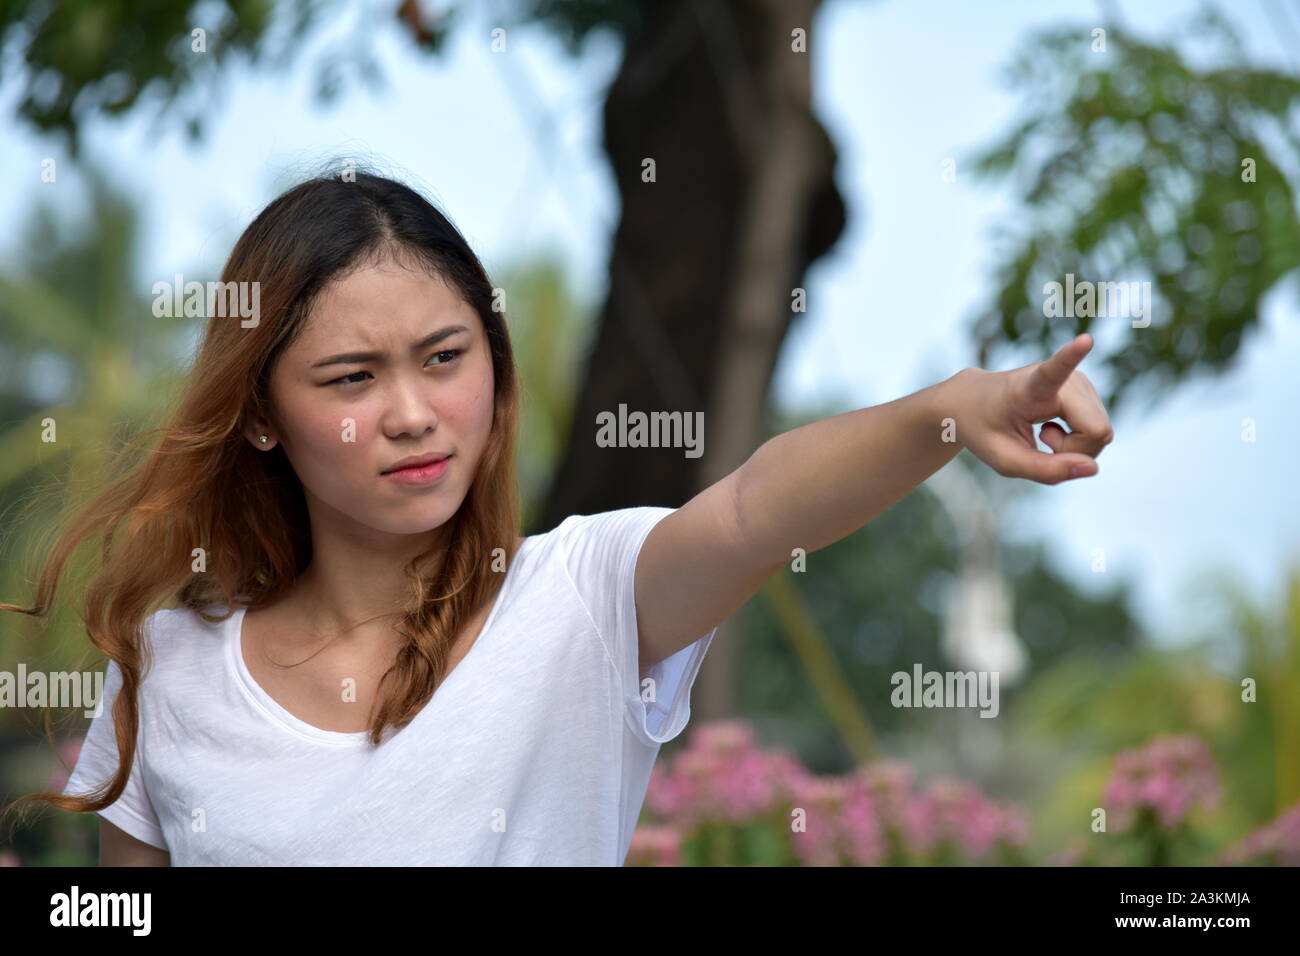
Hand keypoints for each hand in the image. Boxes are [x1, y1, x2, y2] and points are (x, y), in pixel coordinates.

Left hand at [954, 333, 1112, 484]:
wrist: (974, 402)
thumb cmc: (986, 430)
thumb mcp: (1004, 460)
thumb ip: (1045, 470)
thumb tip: (1093, 468)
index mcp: (1031, 387)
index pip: (1054, 371)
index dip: (1071, 357)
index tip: (1084, 340)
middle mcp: (1064, 378)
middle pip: (1096, 430)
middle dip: (1074, 451)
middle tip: (1041, 440)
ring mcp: (1080, 382)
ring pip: (1100, 433)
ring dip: (1073, 447)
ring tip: (1043, 432)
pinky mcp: (1088, 390)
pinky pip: (1099, 431)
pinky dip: (1077, 441)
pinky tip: (1052, 428)